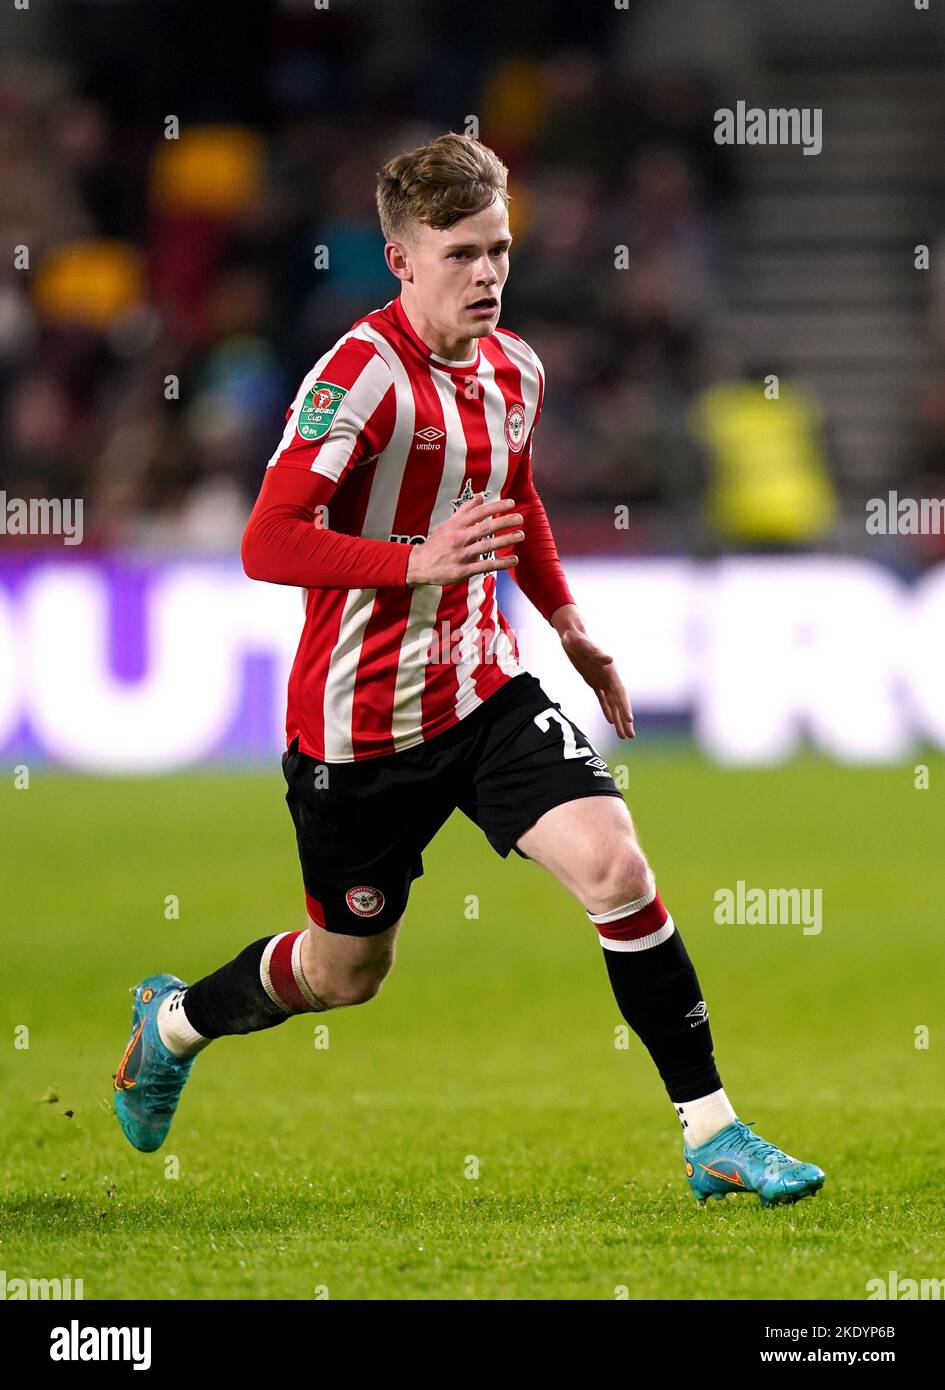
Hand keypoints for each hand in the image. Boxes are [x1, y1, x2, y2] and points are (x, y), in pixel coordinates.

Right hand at [406, 494, 523, 586]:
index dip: (495, 507)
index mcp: (456, 526)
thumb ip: (465, 510)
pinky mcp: (463, 570)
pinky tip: (514, 560)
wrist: (419, 565)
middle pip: (484, 528)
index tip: (511, 503)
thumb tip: (481, 496)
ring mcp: (461, 555)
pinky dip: (500, 564)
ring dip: (505, 541)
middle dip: (504, 522)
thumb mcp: (448, 524)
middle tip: (520, 518)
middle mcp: (459, 538)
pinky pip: (485, 566)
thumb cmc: (437, 543)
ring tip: (520, 535)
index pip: (478, 512)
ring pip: (486, 547)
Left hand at [553, 608, 634, 738]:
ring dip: (618, 719)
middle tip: (630, 736)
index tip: (629, 720)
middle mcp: (609, 676)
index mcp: (609, 670)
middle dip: (625, 720)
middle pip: (619, 702)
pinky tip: (611, 721)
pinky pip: (603, 699)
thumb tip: (610, 659)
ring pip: (613, 703)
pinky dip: (608, 710)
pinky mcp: (594, 681)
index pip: (620, 692)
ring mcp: (602, 680)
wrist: (572, 633)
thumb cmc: (576, 638)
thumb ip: (596, 653)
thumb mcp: (583, 645)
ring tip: (624, 735)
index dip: (625, 706)